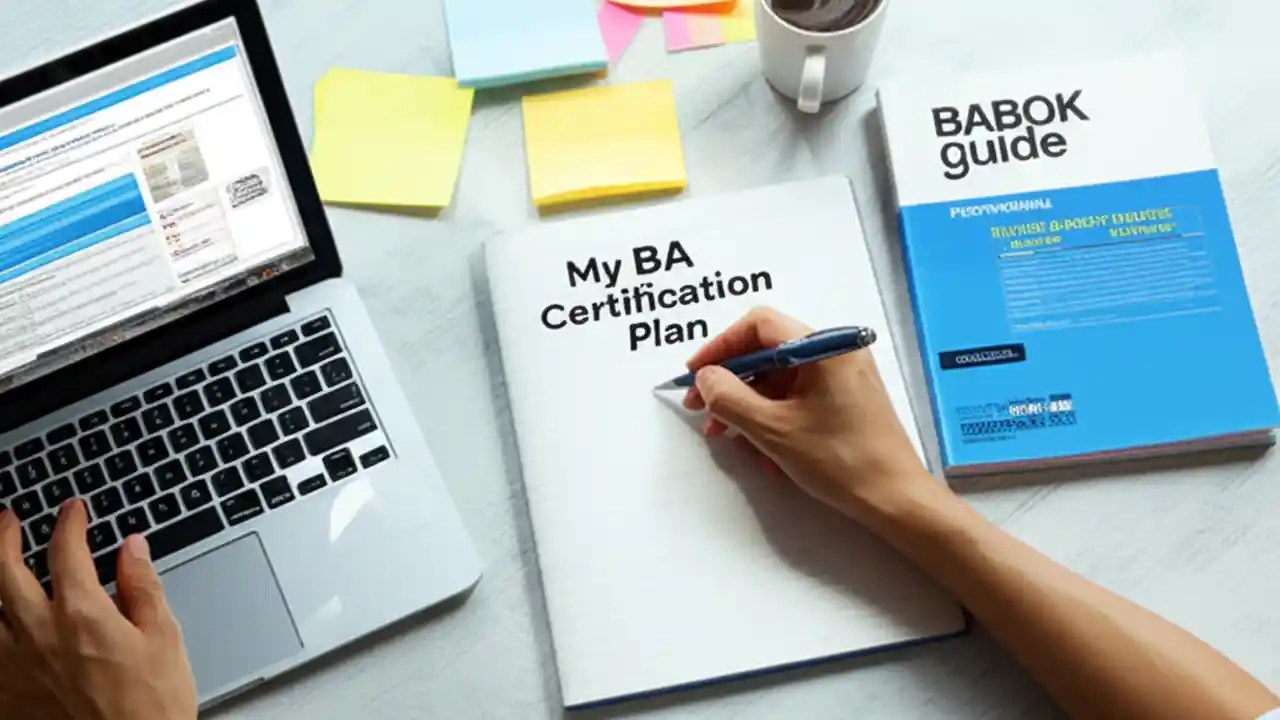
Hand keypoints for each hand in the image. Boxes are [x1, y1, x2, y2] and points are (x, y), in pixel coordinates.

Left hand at [0, 501, 196, 719]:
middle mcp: (41, 636)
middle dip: (5, 537)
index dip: (69, 523)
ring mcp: (17, 667)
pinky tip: (0, 623)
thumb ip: (143, 586)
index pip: (67, 552)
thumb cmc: (153, 705)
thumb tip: (132, 547)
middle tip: (9, 520)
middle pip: (4, 572)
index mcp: (84, 616)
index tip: (74, 510)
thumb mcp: (164, 636)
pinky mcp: (7, 694)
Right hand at [684, 307, 947, 523]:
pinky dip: (775, 417)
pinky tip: (763, 450)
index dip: (720, 346)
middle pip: (768, 351)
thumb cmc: (840, 460)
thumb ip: (730, 398)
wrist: (895, 498)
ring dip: (749, 406)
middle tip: (703, 410)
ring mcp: (843, 375)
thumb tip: (706, 377)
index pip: (759, 325)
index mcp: (823, 347)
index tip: (696, 374)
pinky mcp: (846, 398)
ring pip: (780, 378)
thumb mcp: (772, 430)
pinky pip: (799, 396)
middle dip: (731, 382)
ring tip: (729, 437)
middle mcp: (836, 351)